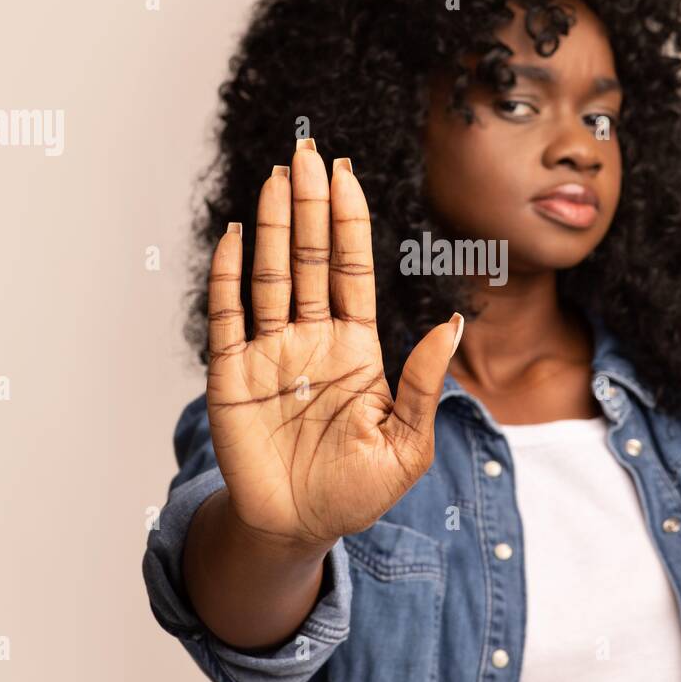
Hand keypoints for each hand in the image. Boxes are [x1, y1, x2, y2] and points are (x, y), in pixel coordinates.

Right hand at [204, 138, 462, 553]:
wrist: (298, 529)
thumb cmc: (356, 491)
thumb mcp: (407, 445)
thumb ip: (424, 383)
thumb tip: (453, 322)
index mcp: (354, 347)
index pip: (352, 269)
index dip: (350, 221)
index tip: (346, 172)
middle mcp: (311, 338)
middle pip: (311, 259)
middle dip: (311, 206)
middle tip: (307, 153)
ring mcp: (269, 352)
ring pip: (271, 276)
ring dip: (273, 227)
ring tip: (277, 178)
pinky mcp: (231, 375)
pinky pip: (227, 317)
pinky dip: (228, 277)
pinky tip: (235, 237)